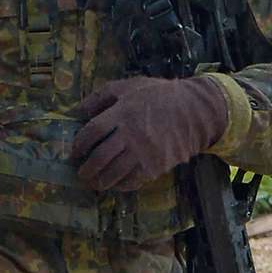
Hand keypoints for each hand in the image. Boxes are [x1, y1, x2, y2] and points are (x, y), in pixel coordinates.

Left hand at [70, 75, 227, 192]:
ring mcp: (144, 151)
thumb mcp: (129, 86)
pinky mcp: (157, 164)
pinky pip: (134, 180)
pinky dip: (122, 185)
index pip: (92, 132)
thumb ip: (101, 96)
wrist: (196, 110)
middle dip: (87, 168)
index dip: (79, 144)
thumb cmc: (160, 95)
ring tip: (94, 183)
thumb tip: (77, 110)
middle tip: (81, 173)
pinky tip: (115, 185)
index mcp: (122, 113)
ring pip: (115, 172)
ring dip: (101, 180)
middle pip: (100, 156)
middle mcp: (131, 134)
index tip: (75, 152)